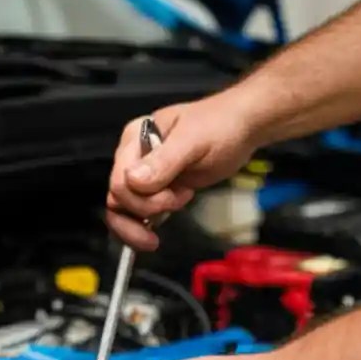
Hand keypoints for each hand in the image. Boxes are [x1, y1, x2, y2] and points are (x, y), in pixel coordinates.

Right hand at [105, 91, 263, 250]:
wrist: (241, 129)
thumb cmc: (220, 126)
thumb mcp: (194, 140)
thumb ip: (164, 160)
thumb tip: (133, 180)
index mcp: (134, 138)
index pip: (120, 180)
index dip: (142, 197)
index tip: (174, 194)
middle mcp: (133, 157)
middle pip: (119, 198)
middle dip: (147, 209)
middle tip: (179, 199)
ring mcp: (143, 176)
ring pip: (122, 210)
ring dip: (142, 223)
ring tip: (168, 217)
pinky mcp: (156, 191)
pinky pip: (136, 215)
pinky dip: (142, 228)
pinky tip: (155, 234)